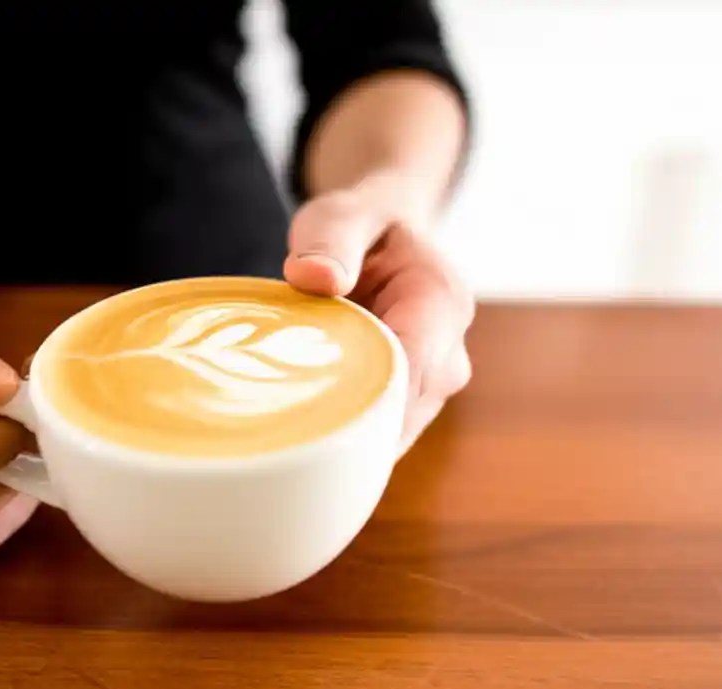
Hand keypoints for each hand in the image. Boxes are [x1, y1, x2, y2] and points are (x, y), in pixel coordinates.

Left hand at [284, 174, 473, 453]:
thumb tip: (314, 278)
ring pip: (387, 438)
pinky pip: (377, 439)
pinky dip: (342, 441)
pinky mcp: (410, 408)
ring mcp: (432, 389)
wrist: (390, 239)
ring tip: (282, 438)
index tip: (298, 416)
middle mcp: (448, 357)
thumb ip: (330, 239)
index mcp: (442, 304)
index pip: (407, 376)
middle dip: (340, 432)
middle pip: (396, 420)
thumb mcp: (342, 214)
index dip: (357, 405)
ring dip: (339, 440)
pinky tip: (300, 439)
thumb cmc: (362, 226)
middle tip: (273, 438)